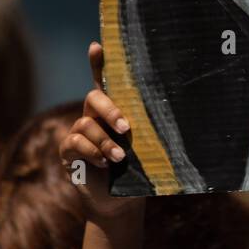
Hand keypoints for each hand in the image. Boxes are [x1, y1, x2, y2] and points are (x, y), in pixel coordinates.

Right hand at [58, 42, 140, 219]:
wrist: (120, 202)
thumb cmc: (138, 172)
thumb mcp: (148, 150)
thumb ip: (151, 133)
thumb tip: (180, 121)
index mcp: (114, 112)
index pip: (105, 82)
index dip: (99, 63)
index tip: (98, 46)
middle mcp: (94, 117)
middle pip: (93, 98)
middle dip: (110, 110)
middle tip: (127, 128)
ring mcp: (78, 133)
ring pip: (85, 124)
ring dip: (104, 142)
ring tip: (120, 158)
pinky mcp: (69, 152)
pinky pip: (74, 143)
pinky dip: (91, 152)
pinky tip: (104, 164)